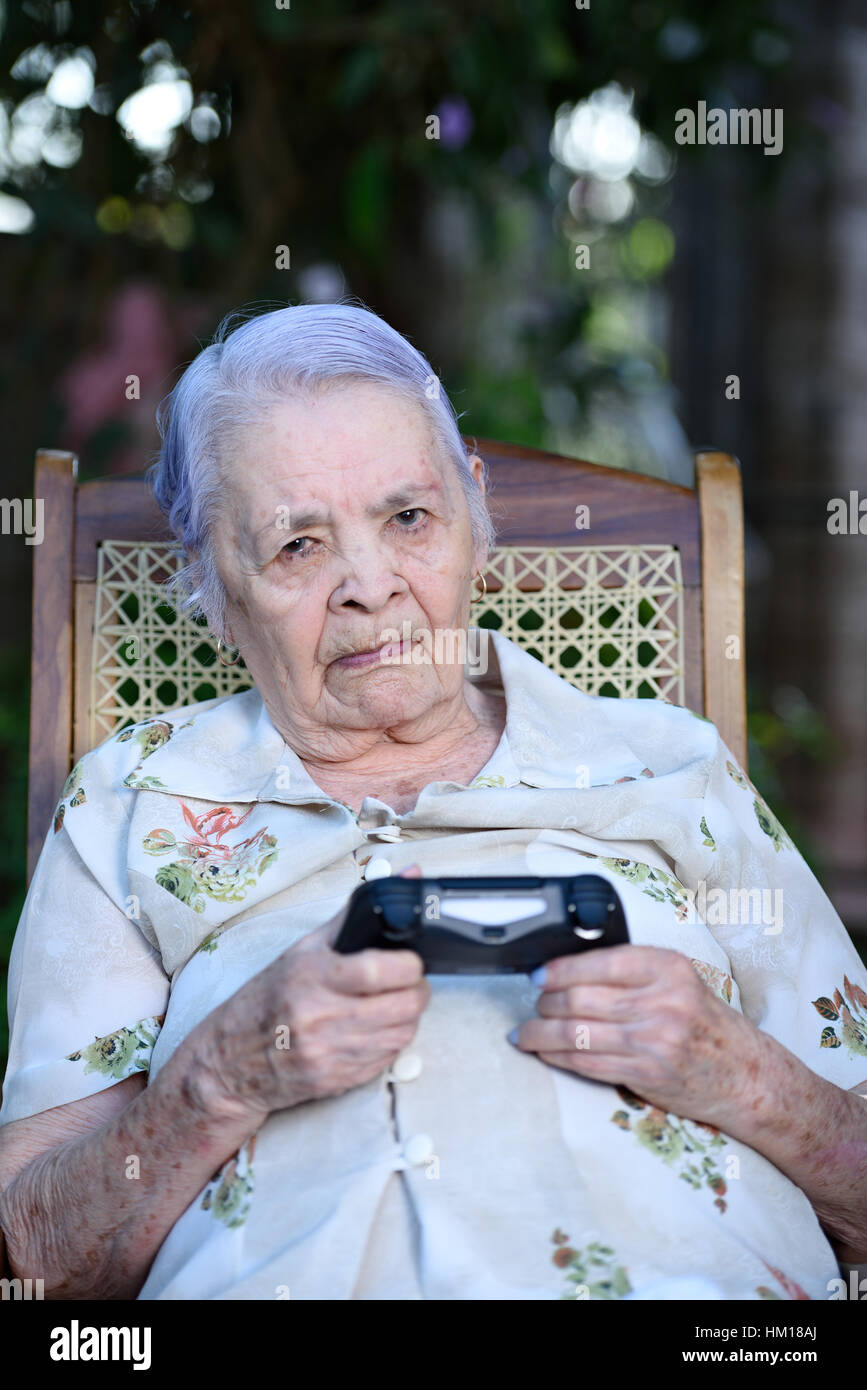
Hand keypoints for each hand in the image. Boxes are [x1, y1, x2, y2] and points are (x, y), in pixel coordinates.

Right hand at [186, 865, 430, 1125]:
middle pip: (404, 1007)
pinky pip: (386, 1060)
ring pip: (401, 1035)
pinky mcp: (336, 1081)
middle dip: (417, 992)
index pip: (382, 970)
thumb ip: (357, 914)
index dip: (411, 965)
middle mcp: (321, 1017)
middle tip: (409, 983)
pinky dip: (389, 1043)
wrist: (230, 1059)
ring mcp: (330, 1053)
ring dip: (407, 1018)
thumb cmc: (269, 997)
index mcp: (314, 976)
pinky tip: (374, 1030)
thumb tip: (407, 875)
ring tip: (392, 1004)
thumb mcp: (305, 949)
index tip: (411, 961)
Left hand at [511, 945, 765, 1130]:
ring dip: (539, 1033)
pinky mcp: (646, 1074)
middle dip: (544, 1002)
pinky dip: (558, 1058)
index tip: (538, 974)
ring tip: (524, 1033)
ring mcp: (654, 1040)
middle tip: (532, 1002)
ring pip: (576, 1033)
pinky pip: (587, 1064)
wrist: (745, 1074)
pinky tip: (545, 1052)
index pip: (599, 961)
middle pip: (580, 998)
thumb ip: (632, 971)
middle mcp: (662, 1001)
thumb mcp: (678, 981)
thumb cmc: (706, 1024)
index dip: (559, 969)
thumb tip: (568, 968)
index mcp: (668, 967)